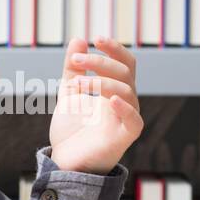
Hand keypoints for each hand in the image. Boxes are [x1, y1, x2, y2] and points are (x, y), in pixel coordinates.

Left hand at [50, 36, 142, 174]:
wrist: (65, 161)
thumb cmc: (71, 129)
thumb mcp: (69, 92)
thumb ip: (74, 68)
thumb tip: (78, 38)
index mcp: (114, 90)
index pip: (125, 63)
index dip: (114, 49)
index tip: (95, 39)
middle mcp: (124, 102)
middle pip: (124, 73)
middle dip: (100, 62)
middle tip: (76, 60)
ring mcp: (125, 119)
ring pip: (126, 91)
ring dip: (100, 82)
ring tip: (75, 85)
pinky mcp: (125, 137)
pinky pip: (135, 121)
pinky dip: (126, 108)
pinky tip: (112, 101)